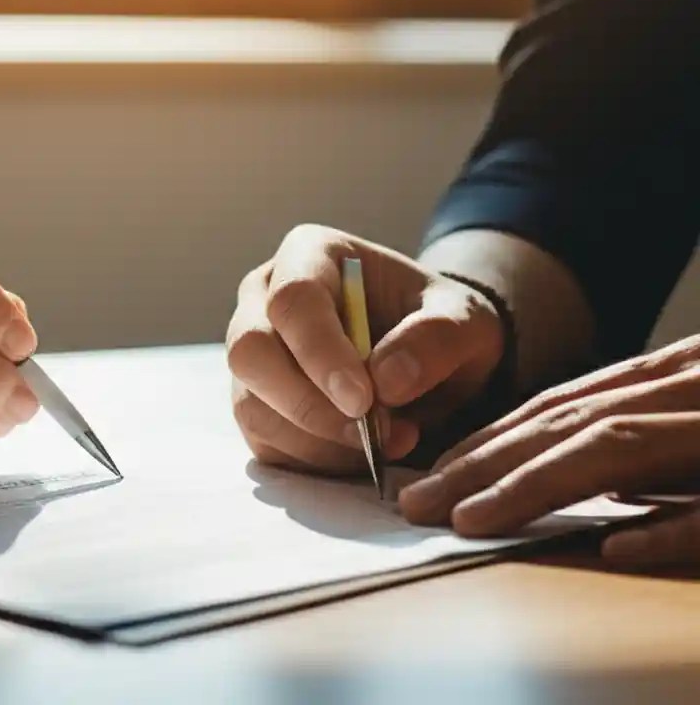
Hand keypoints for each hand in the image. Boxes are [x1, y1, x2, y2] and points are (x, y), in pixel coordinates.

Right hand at [226, 224, 502, 473]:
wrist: (426, 359)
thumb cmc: (438, 327)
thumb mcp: (466, 322)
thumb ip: (436, 338)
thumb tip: (386, 381)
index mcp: (310, 254)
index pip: (292, 299)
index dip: (320, 352)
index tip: (363, 400)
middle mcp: (263, 298)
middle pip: (249, 352)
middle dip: (308, 404)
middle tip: (370, 433)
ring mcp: (253, 353)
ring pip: (251, 404)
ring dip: (317, 440)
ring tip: (386, 443)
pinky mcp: (255, 403)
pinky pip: (264, 441)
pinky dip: (313, 460)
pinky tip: (360, 454)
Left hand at [400, 335, 699, 565]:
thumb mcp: (698, 427)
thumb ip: (648, 444)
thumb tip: (591, 482)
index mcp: (678, 375)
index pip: (565, 406)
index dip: (492, 441)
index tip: (432, 477)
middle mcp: (693, 391)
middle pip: (572, 423)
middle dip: (485, 464)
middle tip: (416, 505)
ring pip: (621, 446)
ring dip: (537, 483)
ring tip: (469, 520)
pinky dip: (666, 527)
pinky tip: (611, 548)